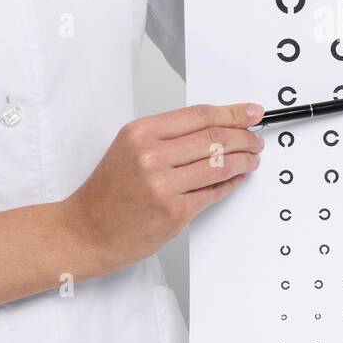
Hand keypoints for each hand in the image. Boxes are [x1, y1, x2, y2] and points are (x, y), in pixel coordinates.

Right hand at [58, 102, 264, 273]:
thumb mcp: (131, 148)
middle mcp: (151, 155)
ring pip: (220, 165)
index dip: (233, 113)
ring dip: (244, 161)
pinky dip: (231, 183)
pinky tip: (237, 178)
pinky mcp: (175, 212)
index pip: (200, 115)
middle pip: (215, 138)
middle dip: (245, 138)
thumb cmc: (109, 192)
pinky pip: (214, 192)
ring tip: (252, 159)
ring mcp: (164, 185)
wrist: (86, 230)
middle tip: (256, 140)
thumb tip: (216, 126)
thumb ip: (170, 136)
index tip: (251, 112)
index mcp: (141, 133)